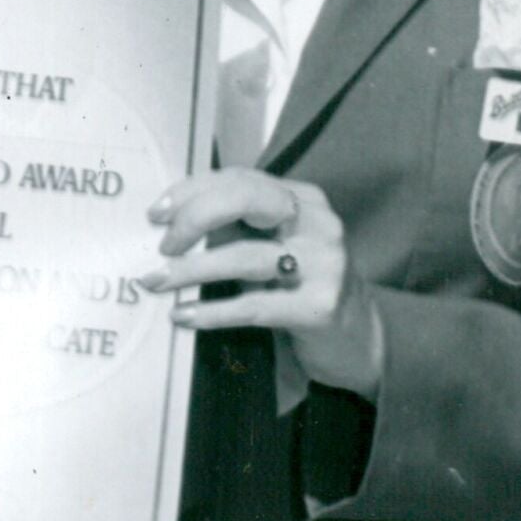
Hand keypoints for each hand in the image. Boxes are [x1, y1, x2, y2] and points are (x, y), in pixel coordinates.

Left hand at [140, 170, 383, 398]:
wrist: (363, 341)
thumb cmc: (305, 288)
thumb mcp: (277, 246)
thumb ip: (237, 226)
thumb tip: (170, 223)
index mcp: (304, 199)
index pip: (239, 179)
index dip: (192, 192)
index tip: (156, 213)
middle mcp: (318, 223)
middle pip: (247, 199)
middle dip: (195, 217)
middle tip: (163, 245)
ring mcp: (324, 265)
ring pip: (244, 256)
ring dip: (191, 270)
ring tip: (156, 281)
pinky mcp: (319, 308)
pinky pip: (253, 306)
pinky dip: (212, 310)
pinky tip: (183, 315)